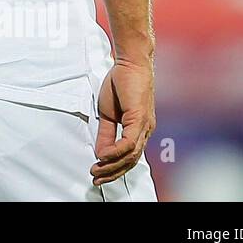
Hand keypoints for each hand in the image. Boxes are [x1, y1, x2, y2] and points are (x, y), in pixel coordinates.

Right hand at [91, 56, 155, 186]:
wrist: (131, 63)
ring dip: (112, 166)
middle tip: (96, 179)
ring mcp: (144, 126)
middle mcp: (145, 131)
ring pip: (131, 156)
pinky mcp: (140, 119)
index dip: (114, 168)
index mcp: (139, 129)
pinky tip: (103, 155)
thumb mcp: (108, 113)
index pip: (128, 156)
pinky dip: (116, 152)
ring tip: (96, 170)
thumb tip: (100, 151)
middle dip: (112, 173)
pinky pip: (129, 143)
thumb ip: (106, 133)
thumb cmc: (122, 83)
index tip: (98, 173)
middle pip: (131, 161)